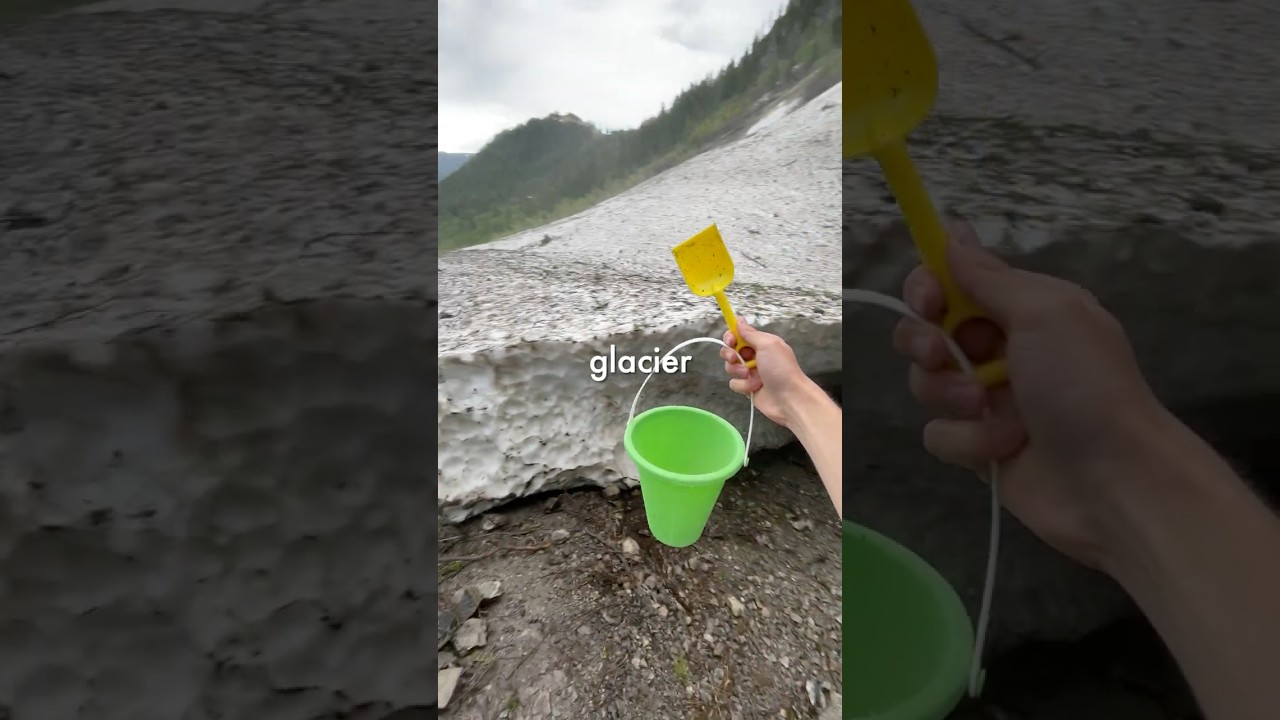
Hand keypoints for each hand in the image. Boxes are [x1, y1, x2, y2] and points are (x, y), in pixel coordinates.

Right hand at [719, 320, 815, 428]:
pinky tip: (755, 388)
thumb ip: (750, 333)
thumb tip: (739, 320)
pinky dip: (743, 385)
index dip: (731, 337)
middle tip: (735, 358)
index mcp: (761, 343)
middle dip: (729, 354)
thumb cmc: (781, 368)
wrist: (789, 398)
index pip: (739, 335)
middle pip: (731, 350)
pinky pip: (734, 383)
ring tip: (749, 375)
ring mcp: (750, 373)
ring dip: (738, 371)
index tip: (730, 341)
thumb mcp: (768, 344)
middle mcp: (755, 356)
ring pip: (730, 367)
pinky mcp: (747, 388)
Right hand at [891, 221, 1168, 567]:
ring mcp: (987, 401)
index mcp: (1022, 309)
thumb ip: (991, 277)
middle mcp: (1001, 350)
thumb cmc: (1085, 385)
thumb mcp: (1046, 312)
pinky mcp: (978, 448)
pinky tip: (1004, 448)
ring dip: (951, 395)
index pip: (953, 282)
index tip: (928, 302)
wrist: (1114, 480)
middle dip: (923, 342)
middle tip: (941, 355)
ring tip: (988, 410)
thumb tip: (954, 235)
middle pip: (926, 331)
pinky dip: (968, 441)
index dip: (929, 288)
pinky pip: (939, 434)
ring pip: (926, 384)